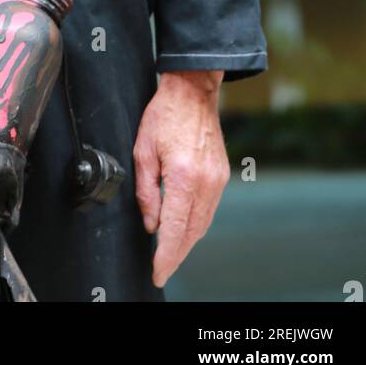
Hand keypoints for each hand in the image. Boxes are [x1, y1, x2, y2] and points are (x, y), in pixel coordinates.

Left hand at [133, 69, 228, 287]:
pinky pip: (209, 210)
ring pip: (203, 224)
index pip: (175, 228)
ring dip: (187, 242)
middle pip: (192, 232)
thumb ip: (146, 190)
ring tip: (170, 254)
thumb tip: (151, 223)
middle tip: (161, 269)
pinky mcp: (222, 176)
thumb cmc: (165, 115)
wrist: (193, 92)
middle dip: (177, 254)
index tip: (158, 272)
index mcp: (184, 176)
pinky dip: (196, 224)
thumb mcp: (143, 150)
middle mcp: (206, 182)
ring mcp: (218, 180)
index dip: (166, 255)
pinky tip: (184, 228)